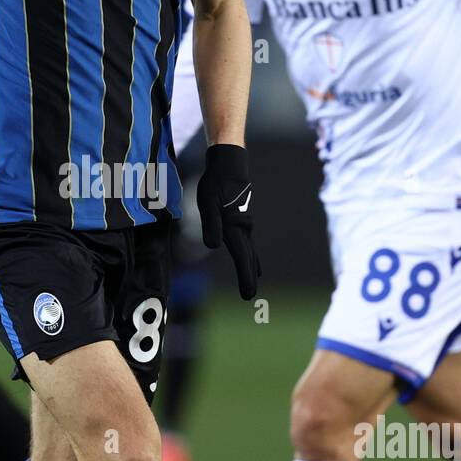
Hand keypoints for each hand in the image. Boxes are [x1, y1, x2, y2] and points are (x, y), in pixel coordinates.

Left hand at [197, 143, 259, 299]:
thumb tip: (214, 246)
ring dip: (250, 268)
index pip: (241, 258)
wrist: (229, 164)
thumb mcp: (207, 203)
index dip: (245, 277)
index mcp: (235, 228)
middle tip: (249, 296)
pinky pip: (247, 243)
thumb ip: (211, 224)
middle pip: (248, 258)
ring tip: (252, 282)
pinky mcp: (241, 220)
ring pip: (249, 251)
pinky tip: (252, 261)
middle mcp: (243, 229)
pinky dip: (250, 255)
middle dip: (248, 277)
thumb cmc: (216, 183)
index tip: (248, 294)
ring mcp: (244, 224)